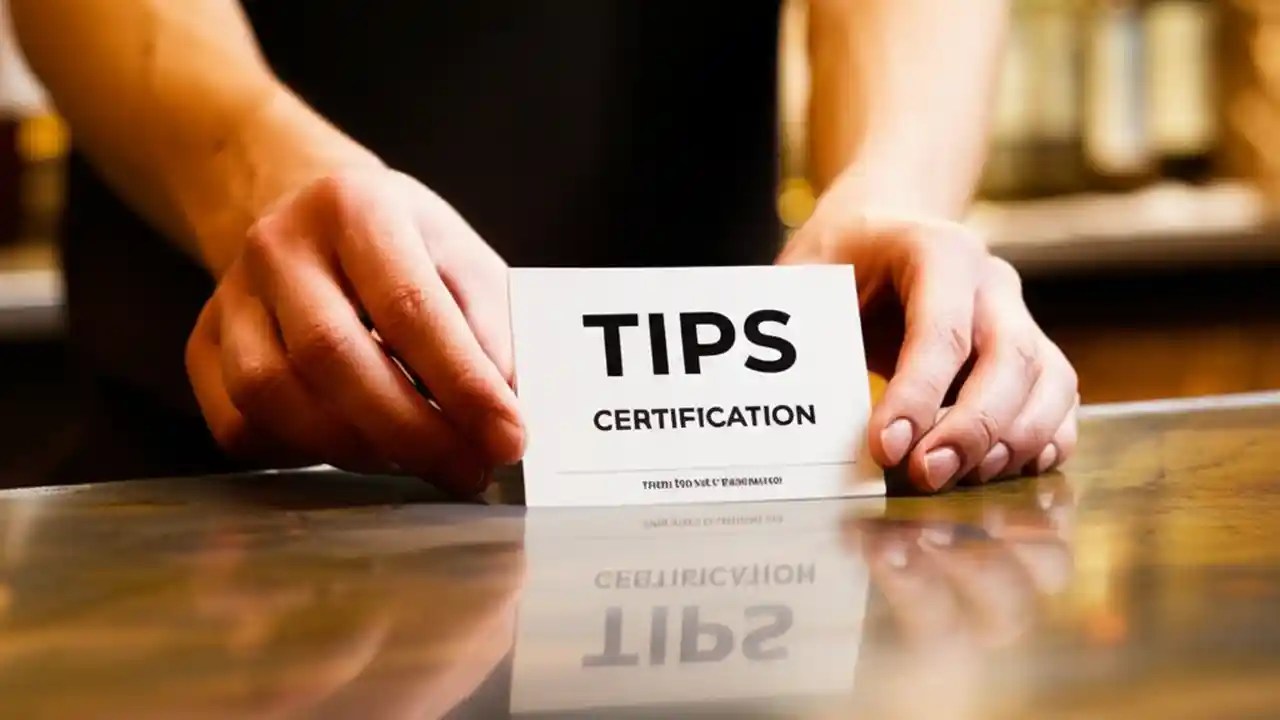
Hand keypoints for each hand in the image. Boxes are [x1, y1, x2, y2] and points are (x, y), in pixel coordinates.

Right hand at [186, 169, 523, 492]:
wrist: (309, 215)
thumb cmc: (402, 245)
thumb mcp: (461, 258)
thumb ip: (490, 326)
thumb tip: (505, 407)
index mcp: (357, 207)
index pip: (410, 306)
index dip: (463, 385)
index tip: (508, 439)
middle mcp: (278, 244)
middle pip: (332, 356)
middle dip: (411, 432)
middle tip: (468, 471)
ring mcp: (228, 295)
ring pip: (272, 396)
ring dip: (357, 449)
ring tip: (416, 460)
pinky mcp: (201, 345)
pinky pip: (238, 424)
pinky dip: (301, 453)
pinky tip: (353, 447)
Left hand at [779, 197, 1078, 492]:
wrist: (885, 228)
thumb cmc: (841, 257)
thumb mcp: (805, 272)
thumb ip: (791, 321)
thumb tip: (762, 384)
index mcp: (938, 250)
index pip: (940, 329)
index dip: (917, 394)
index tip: (884, 447)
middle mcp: (991, 282)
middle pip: (1011, 359)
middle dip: (972, 427)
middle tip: (925, 476)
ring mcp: (1020, 316)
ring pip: (1050, 381)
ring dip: (1012, 442)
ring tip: (959, 479)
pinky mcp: (1033, 351)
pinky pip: (1060, 400)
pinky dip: (1044, 441)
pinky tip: (1003, 471)